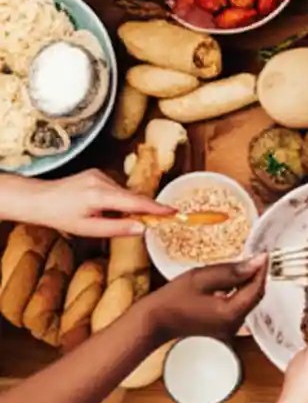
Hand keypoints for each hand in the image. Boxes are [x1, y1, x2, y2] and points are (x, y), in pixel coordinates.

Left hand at [24, 170, 171, 236]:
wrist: (37, 199)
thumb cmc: (59, 216)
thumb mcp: (87, 229)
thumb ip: (116, 228)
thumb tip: (142, 228)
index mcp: (99, 195)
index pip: (135, 202)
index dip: (156, 208)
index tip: (174, 211)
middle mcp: (101, 180)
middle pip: (131, 197)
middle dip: (142, 209)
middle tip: (152, 222)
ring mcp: (98, 174)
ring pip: (123, 193)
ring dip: (124, 205)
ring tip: (106, 217)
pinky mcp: (96, 173)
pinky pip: (115, 188)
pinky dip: (116, 199)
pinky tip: (101, 208)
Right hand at [138, 255, 267, 341]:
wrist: (153, 322)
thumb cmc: (172, 300)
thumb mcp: (201, 278)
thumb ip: (231, 270)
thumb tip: (257, 262)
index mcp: (231, 314)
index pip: (256, 289)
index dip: (262, 269)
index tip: (263, 254)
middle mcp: (235, 325)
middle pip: (255, 296)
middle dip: (257, 276)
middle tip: (256, 256)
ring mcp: (230, 328)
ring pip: (248, 301)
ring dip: (248, 283)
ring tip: (244, 265)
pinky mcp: (224, 327)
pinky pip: (239, 307)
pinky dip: (239, 292)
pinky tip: (232, 280)